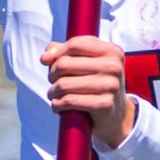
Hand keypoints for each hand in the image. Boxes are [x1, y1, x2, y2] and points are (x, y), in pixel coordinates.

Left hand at [41, 34, 134, 148]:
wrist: (114, 115)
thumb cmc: (94, 84)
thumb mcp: (84, 63)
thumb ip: (61, 53)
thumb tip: (45, 58)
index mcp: (111, 51)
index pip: (74, 44)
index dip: (57, 54)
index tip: (53, 64)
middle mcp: (114, 66)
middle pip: (64, 63)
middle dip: (52, 74)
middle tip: (53, 82)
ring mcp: (111, 85)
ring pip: (64, 83)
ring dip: (52, 91)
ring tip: (53, 94)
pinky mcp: (105, 104)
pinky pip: (70, 101)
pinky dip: (57, 105)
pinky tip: (57, 106)